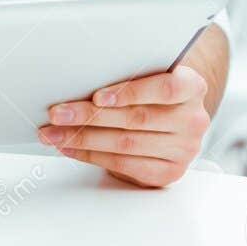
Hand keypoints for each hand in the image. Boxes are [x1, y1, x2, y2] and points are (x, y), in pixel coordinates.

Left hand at [37, 66, 210, 187]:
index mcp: (192, 87)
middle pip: (135, 118)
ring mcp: (184, 148)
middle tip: (56, 114)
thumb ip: (125, 75)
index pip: (166, 88)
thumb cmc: (150, 91)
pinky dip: (91, 155)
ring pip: (125, 144)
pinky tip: (70, 147)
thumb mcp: (146, 75)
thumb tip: (73, 79)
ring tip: (53, 133)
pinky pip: (124, 164)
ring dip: (82, 138)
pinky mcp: (169, 171)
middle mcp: (192, 119)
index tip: (97, 96)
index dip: (130, 92)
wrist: (170, 117)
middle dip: (88, 116)